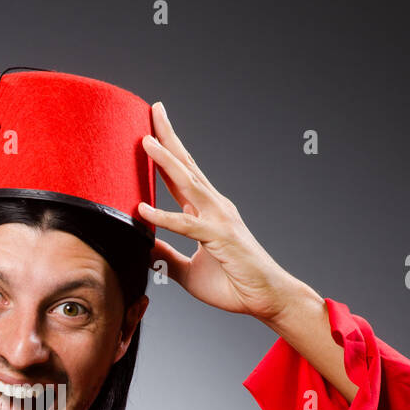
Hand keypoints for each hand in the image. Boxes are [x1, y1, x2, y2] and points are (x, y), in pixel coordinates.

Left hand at [135, 102, 308, 323]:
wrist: (266, 299)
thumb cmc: (233, 284)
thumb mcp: (187, 272)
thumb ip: (166, 257)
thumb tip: (142, 247)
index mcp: (206, 212)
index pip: (181, 175)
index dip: (165, 152)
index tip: (149, 129)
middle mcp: (214, 207)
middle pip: (186, 166)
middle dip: (168, 137)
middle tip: (153, 109)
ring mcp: (219, 219)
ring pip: (188, 184)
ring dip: (166, 162)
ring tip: (145, 141)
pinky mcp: (220, 238)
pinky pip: (187, 225)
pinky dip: (164, 217)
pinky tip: (142, 210)